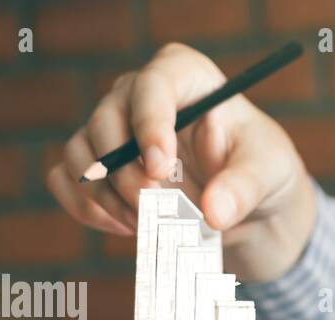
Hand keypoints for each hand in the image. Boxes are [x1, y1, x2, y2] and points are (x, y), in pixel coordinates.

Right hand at [46, 42, 314, 280]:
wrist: (249, 203)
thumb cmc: (260, 169)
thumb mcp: (269, 173)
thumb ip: (244, 188)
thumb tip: (214, 212)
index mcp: (185, 77)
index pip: (152, 84)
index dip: (149, 124)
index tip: (160, 168)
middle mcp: (139, 95)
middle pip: (106, 122)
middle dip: (126, 173)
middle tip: (155, 208)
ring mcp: (113, 129)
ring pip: (80, 154)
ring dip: (105, 197)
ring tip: (146, 224)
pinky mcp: (98, 165)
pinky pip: (65, 180)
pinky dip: (87, 209)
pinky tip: (127, 228)